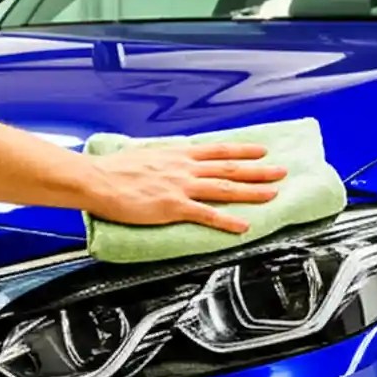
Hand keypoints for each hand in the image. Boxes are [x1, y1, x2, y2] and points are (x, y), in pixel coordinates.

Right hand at [84, 144, 287, 233]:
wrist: (95, 179)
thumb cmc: (113, 170)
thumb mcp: (145, 155)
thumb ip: (165, 159)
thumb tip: (173, 160)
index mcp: (177, 155)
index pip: (218, 150)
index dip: (243, 150)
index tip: (261, 150)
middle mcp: (184, 168)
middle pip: (230, 168)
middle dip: (259, 170)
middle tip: (281, 171)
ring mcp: (181, 187)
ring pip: (225, 188)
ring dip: (252, 192)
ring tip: (273, 194)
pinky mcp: (173, 206)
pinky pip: (207, 214)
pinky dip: (228, 221)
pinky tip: (244, 226)